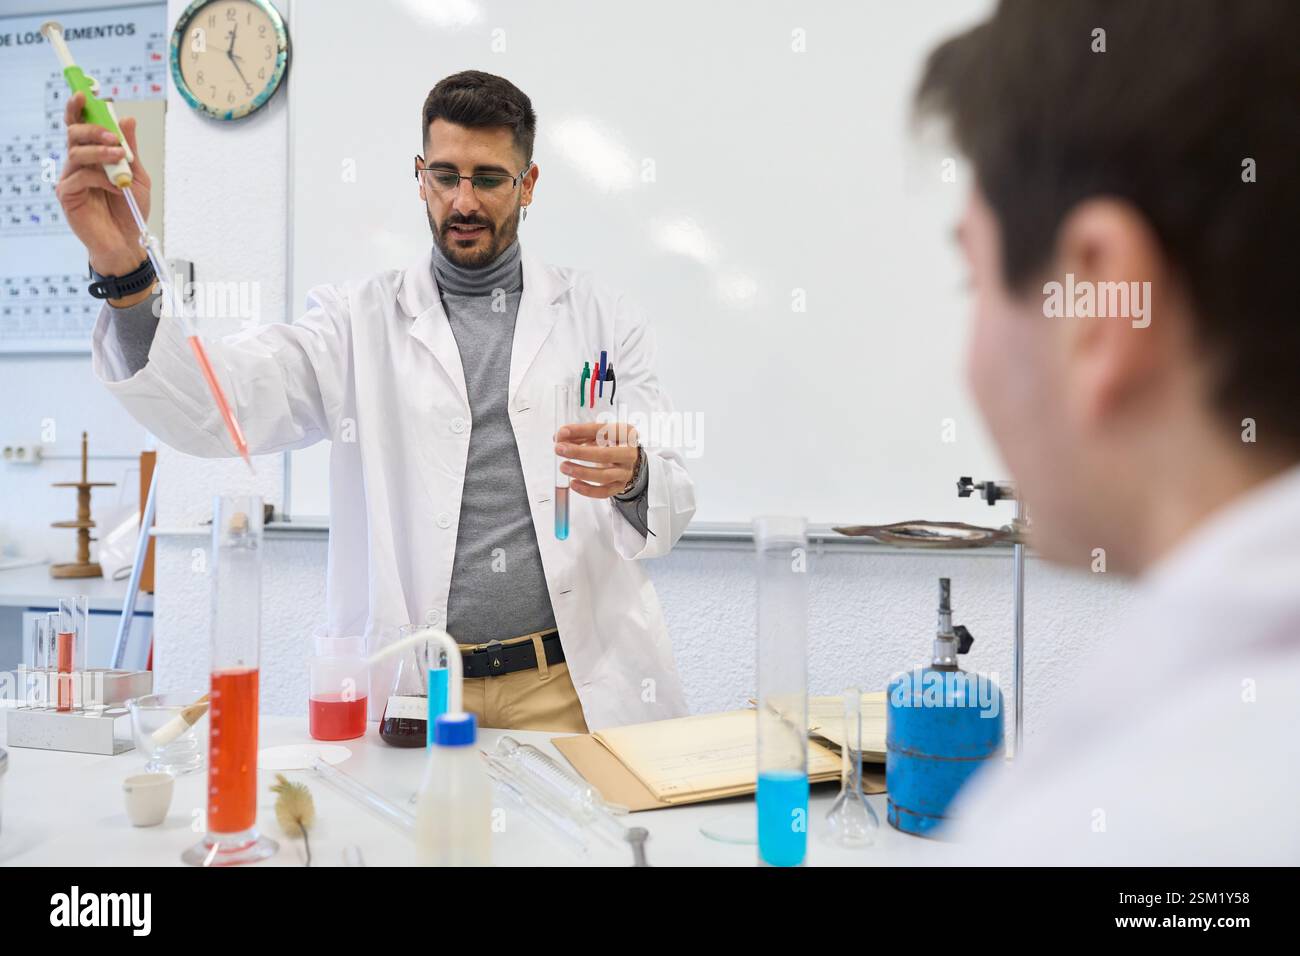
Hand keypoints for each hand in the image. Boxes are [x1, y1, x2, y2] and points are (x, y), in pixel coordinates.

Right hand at [56, 90, 151, 277]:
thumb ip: (130, 150)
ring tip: (119, 157)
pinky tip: (115, 186)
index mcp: (92, 155)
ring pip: (76, 152)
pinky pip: (79, 177)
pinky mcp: (67, 195)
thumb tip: (127, 118)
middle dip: (93, 129)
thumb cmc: (130, 209)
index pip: (80, 125)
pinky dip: (100, 178)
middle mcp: (78, 163)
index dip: (78, 108)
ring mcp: (70, 178)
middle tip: (114, 136)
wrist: (128, 241)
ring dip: (100, 151)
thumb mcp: (137, 175)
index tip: (85, 94)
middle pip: (73, 133)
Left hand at [555, 422, 641, 498]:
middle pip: (606, 455)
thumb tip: (559, 437)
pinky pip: (604, 492)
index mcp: (626, 434)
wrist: (625, 461)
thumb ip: (579, 434)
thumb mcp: (597, 434)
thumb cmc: (609, 444)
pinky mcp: (620, 486)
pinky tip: (573, 483)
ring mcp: (626, 471)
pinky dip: (587, 490)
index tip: (562, 432)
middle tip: (560, 449)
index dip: (582, 431)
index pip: (604, 430)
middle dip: (579, 452)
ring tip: (563, 467)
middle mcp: (629, 453)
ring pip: (605, 475)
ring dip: (581, 472)